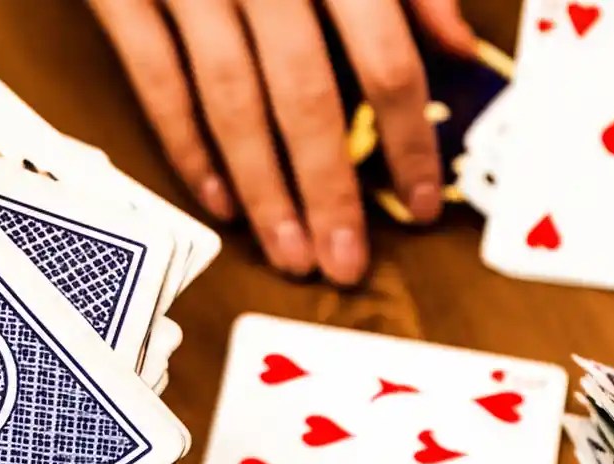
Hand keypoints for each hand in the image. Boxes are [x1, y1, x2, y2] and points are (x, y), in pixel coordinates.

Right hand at [88, 0, 475, 285]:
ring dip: (265, 189)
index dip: (408, 141)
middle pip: (307, 96)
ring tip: (292, 254)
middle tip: (347, 264)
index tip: (425, 204)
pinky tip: (219, 203)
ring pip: (232, 100)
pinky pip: (154, 76)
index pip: (388, 60)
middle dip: (331, 191)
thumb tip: (459, 48)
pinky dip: (187, 145)